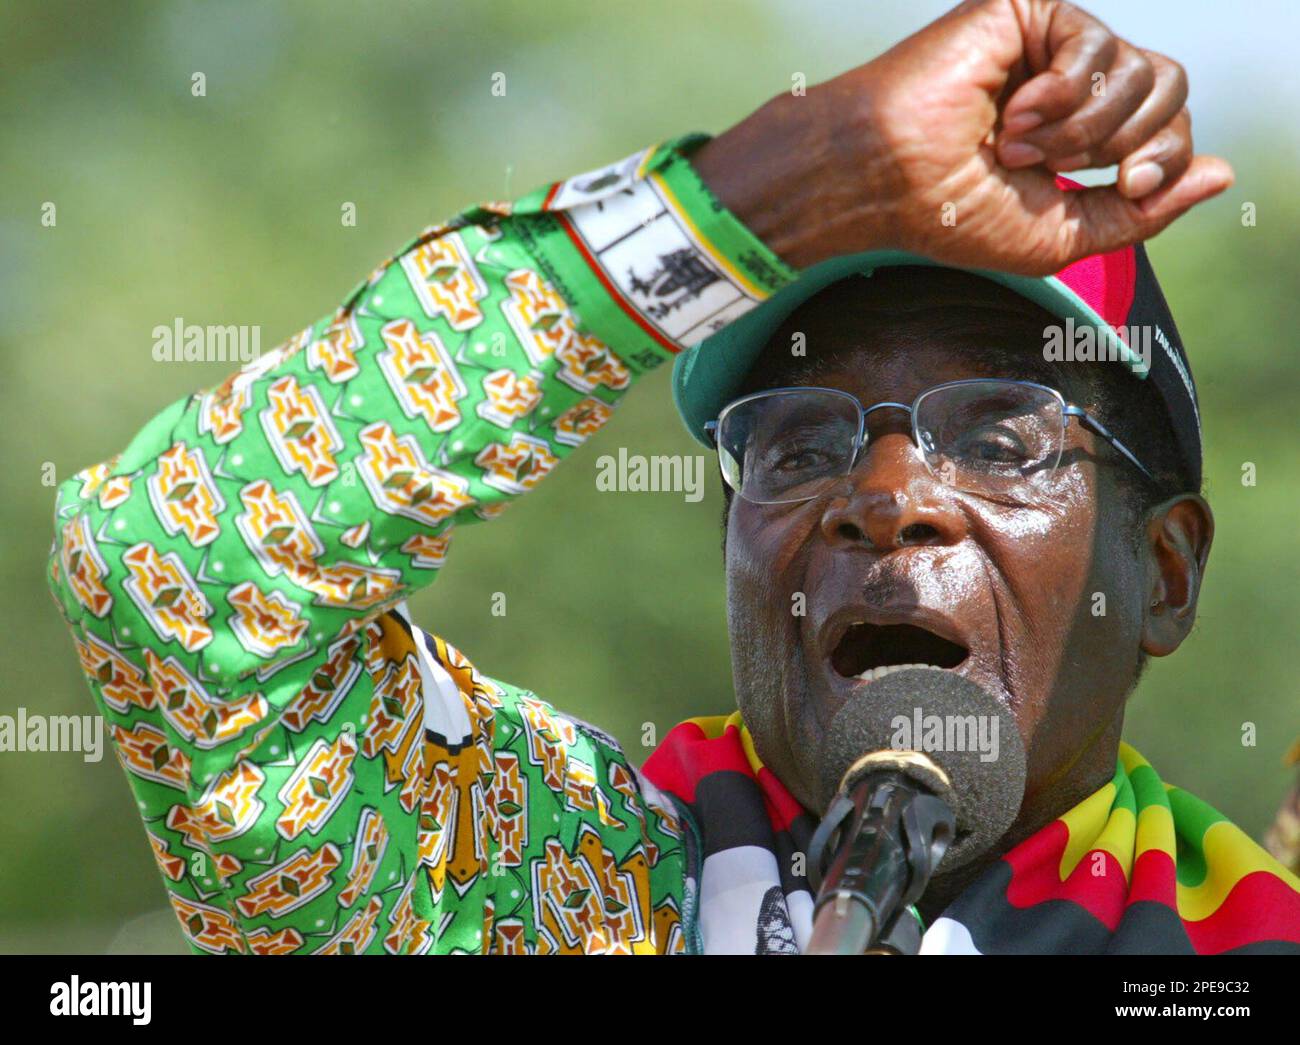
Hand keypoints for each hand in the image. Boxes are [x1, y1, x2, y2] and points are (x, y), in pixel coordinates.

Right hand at [692, 0, 1232, 274]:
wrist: (887, 183)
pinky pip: (1095, 45)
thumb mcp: (1064, 234)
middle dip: (1122, 142)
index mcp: (1082, 131)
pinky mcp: (1028, 13)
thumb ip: (1144, 212)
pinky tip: (1014, 115)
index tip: (1127, 186)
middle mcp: (1073, 83)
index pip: (1168, 125)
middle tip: (1053, 166)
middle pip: (1168, 90)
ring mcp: (1052, 44)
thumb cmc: (953, 215)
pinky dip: (1062, 94)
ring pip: (1138, 70)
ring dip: (1081, 128)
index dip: (1165, 158)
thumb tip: (1223, 175)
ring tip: (1019, 145)